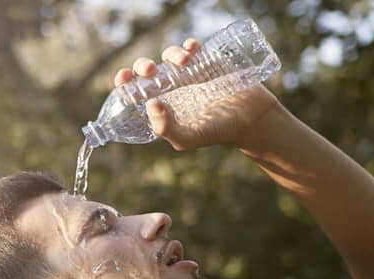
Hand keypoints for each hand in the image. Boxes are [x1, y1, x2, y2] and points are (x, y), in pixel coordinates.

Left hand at [115, 38, 284, 150]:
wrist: (250, 118)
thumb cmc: (216, 132)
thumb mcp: (186, 138)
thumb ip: (165, 128)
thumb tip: (150, 104)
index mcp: (160, 104)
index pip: (134, 90)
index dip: (124, 82)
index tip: (123, 78)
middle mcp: (170, 87)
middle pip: (147, 69)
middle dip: (142, 66)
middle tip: (151, 71)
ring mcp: (188, 72)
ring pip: (169, 55)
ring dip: (170, 54)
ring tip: (183, 62)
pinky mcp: (206, 60)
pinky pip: (191, 47)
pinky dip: (188, 45)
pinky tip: (191, 50)